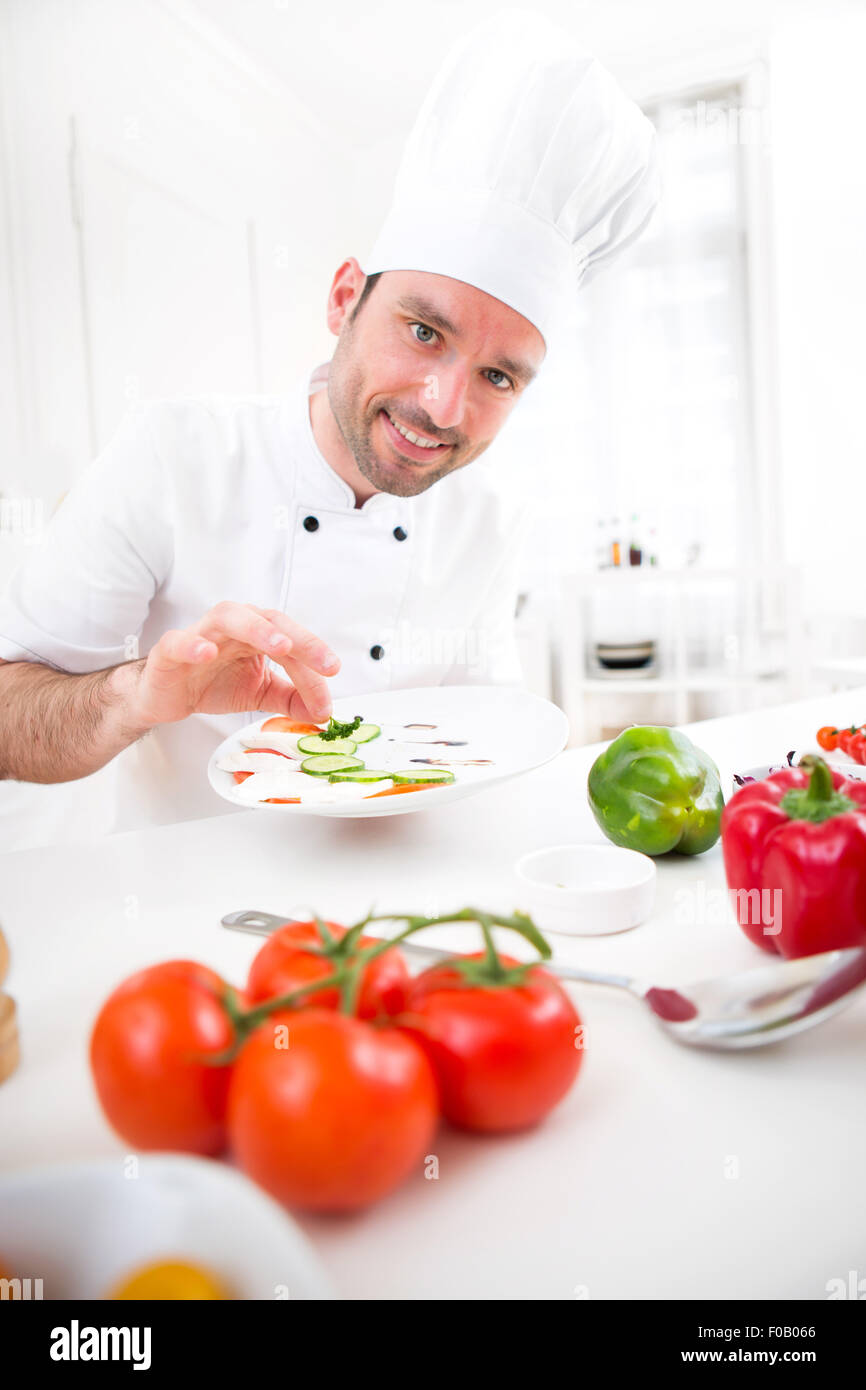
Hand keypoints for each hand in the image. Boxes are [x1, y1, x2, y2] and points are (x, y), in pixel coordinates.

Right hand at [124, 602, 339, 728]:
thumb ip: (291, 699)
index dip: (314, 657)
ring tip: (281, 645)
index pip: (292, 640)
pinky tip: (208, 653)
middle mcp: (233, 626)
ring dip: (257, 629)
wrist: (168, 695)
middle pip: (270, 620)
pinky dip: (193, 644)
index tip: (333, 674)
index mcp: (258, 633)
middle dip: (300, 639)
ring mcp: (201, 634)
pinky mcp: (170, 650)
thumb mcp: (260, 693)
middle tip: (322, 662)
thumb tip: (324, 711)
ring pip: (229, 617)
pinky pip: (179, 640)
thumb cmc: (214, 683)